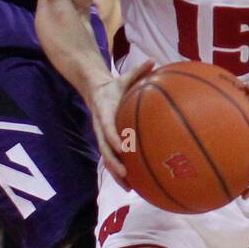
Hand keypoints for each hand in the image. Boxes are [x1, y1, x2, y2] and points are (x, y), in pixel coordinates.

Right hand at [89, 58, 154, 187]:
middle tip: (125, 173)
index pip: (107, 128)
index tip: (123, 147)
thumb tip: (153, 60)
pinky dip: (120, 171)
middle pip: (104, 150)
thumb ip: (137, 71)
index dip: (113, 138)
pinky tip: (133, 183)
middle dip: (114, 163)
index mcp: (104, 113)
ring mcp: (102, 137)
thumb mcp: (123, 77)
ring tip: (129, 187)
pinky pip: (112, 158)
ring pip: (107, 159)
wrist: (95, 91)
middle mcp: (101, 128)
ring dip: (116, 173)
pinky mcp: (107, 143)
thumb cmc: (114, 86)